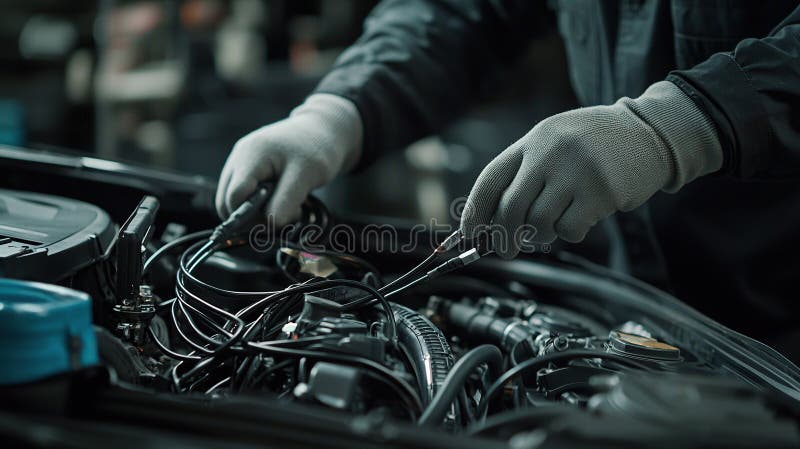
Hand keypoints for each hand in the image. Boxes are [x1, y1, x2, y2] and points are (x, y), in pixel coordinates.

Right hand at [215, 94, 361, 225]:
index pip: (234, 196)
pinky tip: (278, 201)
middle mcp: (238, 158)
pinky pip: (241, 194)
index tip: (274, 221)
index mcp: (250, 156)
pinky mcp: (246, 168)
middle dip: (249, 217)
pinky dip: (255, 205)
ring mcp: (239, 162)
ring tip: (282, 208)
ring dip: (252, 213)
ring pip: (231, 200)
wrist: (321, 130)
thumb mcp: (306, 176)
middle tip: (280, 217)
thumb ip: (287, 200)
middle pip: (226, 201)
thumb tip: (270, 223)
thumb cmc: (316, 149)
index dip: (248, 216)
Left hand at [460, 81, 722, 257]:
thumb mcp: (554, 143)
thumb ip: (524, 174)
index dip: (474, 211)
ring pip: (540, 222)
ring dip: (542, 234)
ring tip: (555, 224)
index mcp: (533, 140)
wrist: (649, 131)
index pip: (491, 179)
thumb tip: (488, 221)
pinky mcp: (600, 191)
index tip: (468, 235)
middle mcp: (550, 152)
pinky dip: (571, 233)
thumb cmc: (595, 144)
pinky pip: (570, 229)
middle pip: (510, 207)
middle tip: (505, 251)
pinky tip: (583, 218)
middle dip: (503, 237)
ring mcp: (575, 171)